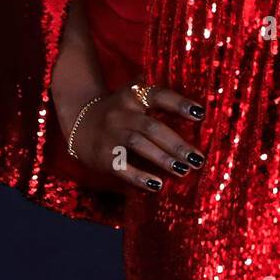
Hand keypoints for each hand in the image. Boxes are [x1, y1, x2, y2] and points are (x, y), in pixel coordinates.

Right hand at [68, 82, 206, 193]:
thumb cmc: (118, 110)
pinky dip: (139, 177)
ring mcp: (111, 134)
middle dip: (176, 143)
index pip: (159, 95)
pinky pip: (122, 167)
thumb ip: (156, 97)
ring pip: (139, 145)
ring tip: (184, 170)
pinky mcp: (103, 155)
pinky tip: (157, 184)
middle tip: (198, 158)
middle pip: (152, 127)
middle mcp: (122, 113)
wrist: (78, 120)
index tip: (200, 114)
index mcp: (133, 96)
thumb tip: (196, 109)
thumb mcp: (133, 95)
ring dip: (163, 159)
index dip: (179, 103)